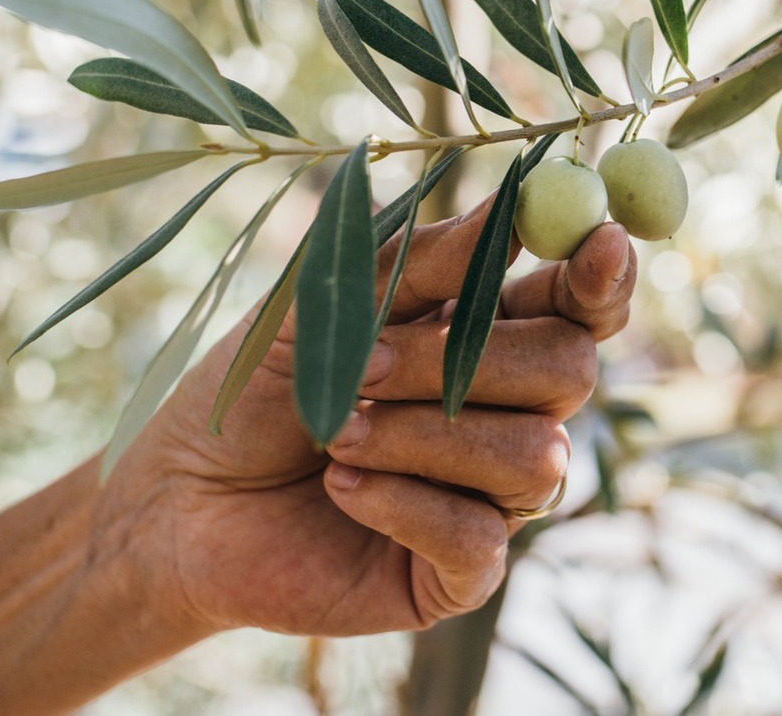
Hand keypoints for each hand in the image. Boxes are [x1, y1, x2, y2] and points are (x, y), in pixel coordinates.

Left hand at [101, 199, 636, 637]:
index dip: (602, 277)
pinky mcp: (457, 574)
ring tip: (334, 433)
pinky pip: (480, 538)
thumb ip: (421, 263)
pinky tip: (341, 488)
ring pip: (534, 457)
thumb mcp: (327, 306)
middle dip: (464, 360)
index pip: (579, 307)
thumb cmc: (255, 392)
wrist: (179, 500)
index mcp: (486, 337)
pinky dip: (403, 502)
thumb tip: (513, 207)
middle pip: (570, 371)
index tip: (600, 240)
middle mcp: (505, 415)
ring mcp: (489, 498)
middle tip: (366, 364)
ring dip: (422, 435)